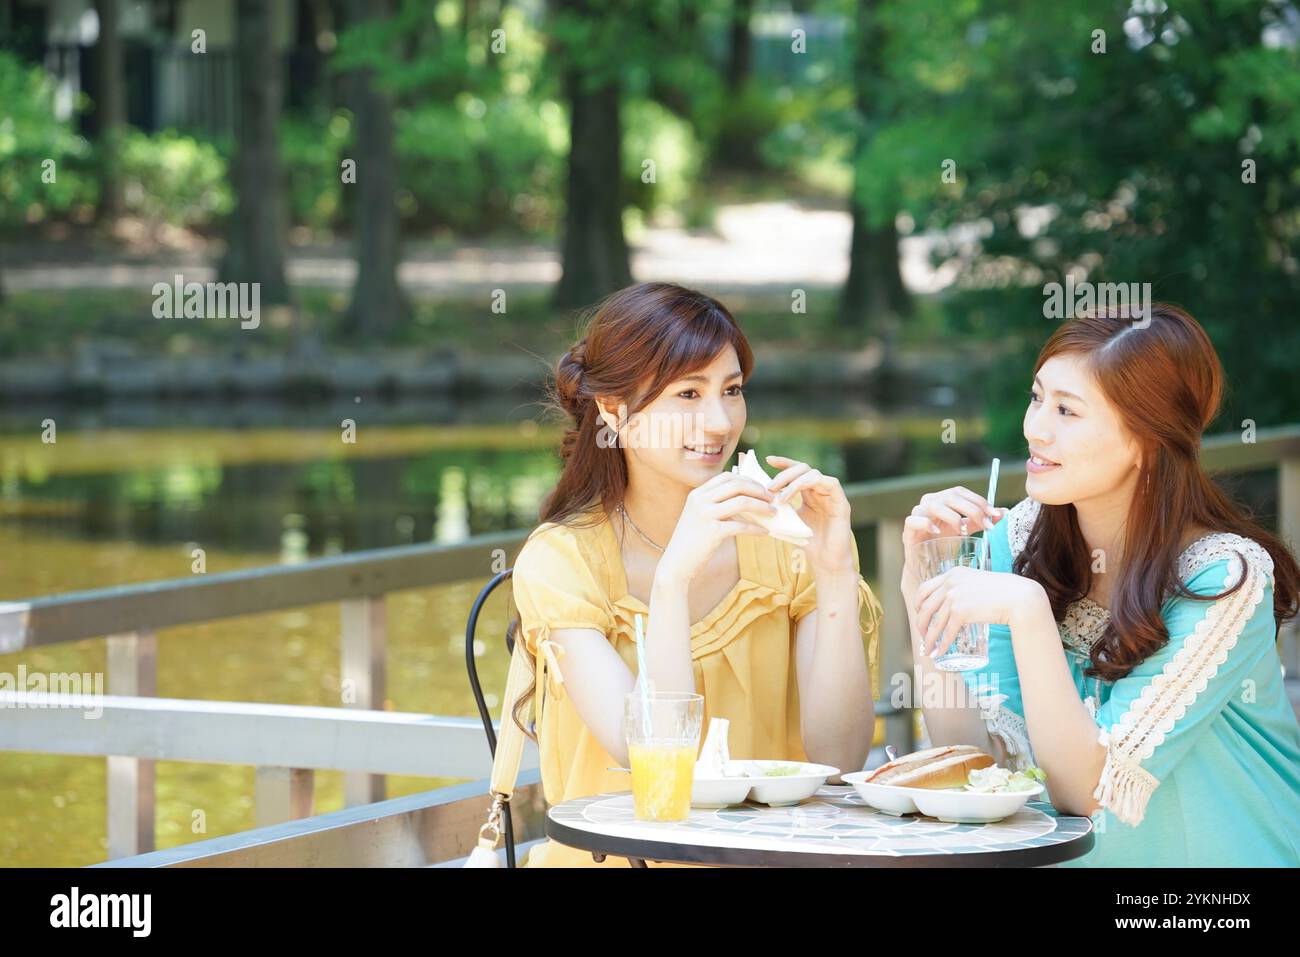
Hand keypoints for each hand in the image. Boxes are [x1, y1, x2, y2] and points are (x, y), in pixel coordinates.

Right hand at [658, 471, 775, 583]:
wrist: (676, 563)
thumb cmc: (692, 541)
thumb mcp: (700, 516)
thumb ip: (716, 505)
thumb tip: (745, 499)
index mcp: (698, 494)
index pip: (727, 477)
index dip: (747, 479)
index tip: (761, 488)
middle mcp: (700, 500)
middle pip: (736, 485)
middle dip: (758, 489)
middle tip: (772, 498)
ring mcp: (705, 515)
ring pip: (741, 502)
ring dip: (761, 506)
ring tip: (773, 512)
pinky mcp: (712, 532)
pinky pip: (741, 526)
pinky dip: (756, 529)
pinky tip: (765, 533)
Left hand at [764, 454, 854, 572]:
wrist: (826, 562)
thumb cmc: (806, 543)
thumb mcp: (786, 520)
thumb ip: (777, 506)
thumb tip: (753, 495)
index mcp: (811, 492)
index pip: (797, 470)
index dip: (784, 463)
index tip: (767, 459)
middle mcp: (822, 490)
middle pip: (804, 468)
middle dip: (784, 474)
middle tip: (769, 487)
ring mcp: (833, 495)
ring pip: (813, 473)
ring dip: (792, 481)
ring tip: (778, 496)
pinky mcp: (842, 502)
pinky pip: (828, 482)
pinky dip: (805, 486)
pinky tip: (790, 497)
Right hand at [902, 486, 1004, 590]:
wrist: (926, 564)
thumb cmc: (945, 543)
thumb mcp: (966, 530)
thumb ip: (981, 521)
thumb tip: (1003, 513)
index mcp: (943, 499)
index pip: (961, 492)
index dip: (978, 501)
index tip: (995, 515)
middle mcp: (929, 501)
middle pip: (950, 496)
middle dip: (972, 509)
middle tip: (986, 525)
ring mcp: (917, 514)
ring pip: (933, 505)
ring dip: (952, 516)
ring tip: (963, 531)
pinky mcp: (908, 529)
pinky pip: (913, 520)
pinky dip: (925, 523)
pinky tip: (937, 532)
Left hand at [912, 565, 1047, 658]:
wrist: (1018, 597)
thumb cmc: (1002, 591)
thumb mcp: (976, 582)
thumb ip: (962, 588)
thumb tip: (952, 603)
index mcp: (952, 574)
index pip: (924, 589)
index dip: (918, 604)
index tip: (919, 615)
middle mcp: (950, 583)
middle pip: (925, 607)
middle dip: (921, 624)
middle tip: (923, 636)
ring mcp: (954, 597)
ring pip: (934, 623)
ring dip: (929, 639)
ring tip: (928, 649)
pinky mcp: (961, 611)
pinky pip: (946, 632)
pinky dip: (941, 645)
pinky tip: (939, 652)